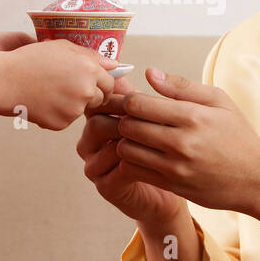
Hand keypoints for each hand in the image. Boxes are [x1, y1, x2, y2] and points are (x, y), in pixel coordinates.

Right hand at [0, 39, 121, 128]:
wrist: (5, 80)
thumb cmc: (31, 60)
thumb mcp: (63, 47)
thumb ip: (91, 56)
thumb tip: (114, 64)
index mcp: (89, 70)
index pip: (110, 82)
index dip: (101, 82)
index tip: (93, 82)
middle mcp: (86, 91)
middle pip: (100, 99)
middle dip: (90, 95)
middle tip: (68, 87)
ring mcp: (74, 110)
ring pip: (81, 109)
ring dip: (73, 103)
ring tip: (50, 91)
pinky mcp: (61, 124)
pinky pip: (66, 119)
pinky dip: (58, 113)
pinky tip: (43, 101)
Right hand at [76, 105, 184, 225]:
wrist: (169, 192)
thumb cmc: (159, 152)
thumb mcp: (150, 120)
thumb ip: (135, 98)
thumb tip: (122, 68)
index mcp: (96, 123)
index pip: (96, 105)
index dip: (116, 98)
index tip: (139, 95)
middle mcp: (90, 144)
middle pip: (97, 123)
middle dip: (124, 118)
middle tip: (152, 117)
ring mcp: (95, 166)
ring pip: (107, 145)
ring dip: (133, 139)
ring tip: (158, 137)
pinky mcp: (106, 187)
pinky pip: (117, 168)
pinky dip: (138, 160)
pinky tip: (158, 158)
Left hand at [113, 68, 259, 231]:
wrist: (257, 178)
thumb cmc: (237, 135)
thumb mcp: (218, 101)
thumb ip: (182, 87)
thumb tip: (149, 73)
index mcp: (193, 116)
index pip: (138, 104)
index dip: (129, 100)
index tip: (134, 102)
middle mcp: (182, 142)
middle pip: (128, 126)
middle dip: (124, 120)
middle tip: (130, 119)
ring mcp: (176, 167)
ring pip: (126, 150)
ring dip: (125, 141)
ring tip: (135, 137)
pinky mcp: (173, 186)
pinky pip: (134, 171)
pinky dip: (131, 161)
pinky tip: (142, 154)